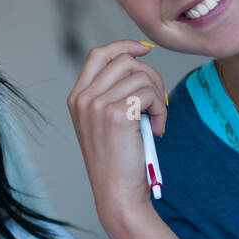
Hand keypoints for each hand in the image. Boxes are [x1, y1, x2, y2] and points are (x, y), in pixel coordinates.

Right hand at [66, 39, 167, 229]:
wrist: (116, 193)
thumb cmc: (117, 162)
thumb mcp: (105, 122)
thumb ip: (112, 94)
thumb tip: (139, 64)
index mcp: (77, 98)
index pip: (99, 54)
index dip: (124, 46)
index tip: (145, 51)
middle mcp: (83, 98)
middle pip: (125, 60)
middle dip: (150, 76)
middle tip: (157, 103)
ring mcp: (97, 105)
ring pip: (141, 76)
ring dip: (158, 97)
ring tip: (155, 121)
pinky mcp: (116, 114)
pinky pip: (149, 94)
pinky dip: (161, 109)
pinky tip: (156, 128)